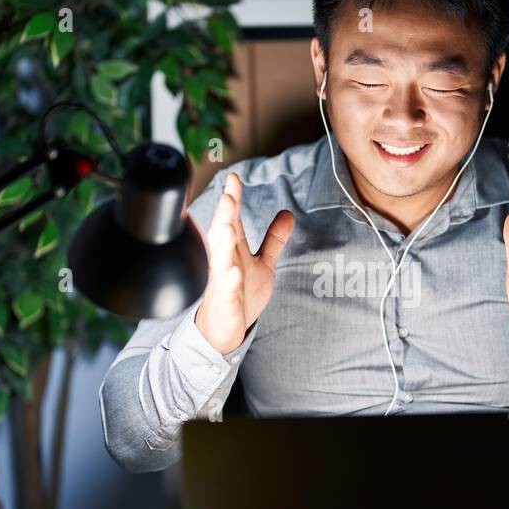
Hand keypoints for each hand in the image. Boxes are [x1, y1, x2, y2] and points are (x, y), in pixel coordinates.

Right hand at [194, 173, 294, 354]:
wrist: (222, 330)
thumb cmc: (241, 295)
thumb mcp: (263, 264)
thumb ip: (274, 240)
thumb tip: (288, 214)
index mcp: (234, 250)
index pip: (232, 220)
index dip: (233, 200)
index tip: (234, 178)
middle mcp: (226, 263)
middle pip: (223, 235)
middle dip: (224, 215)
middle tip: (229, 196)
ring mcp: (223, 284)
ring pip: (220, 261)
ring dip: (222, 243)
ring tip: (227, 226)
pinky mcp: (226, 304)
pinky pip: (226, 292)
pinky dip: (228, 283)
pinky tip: (233, 273)